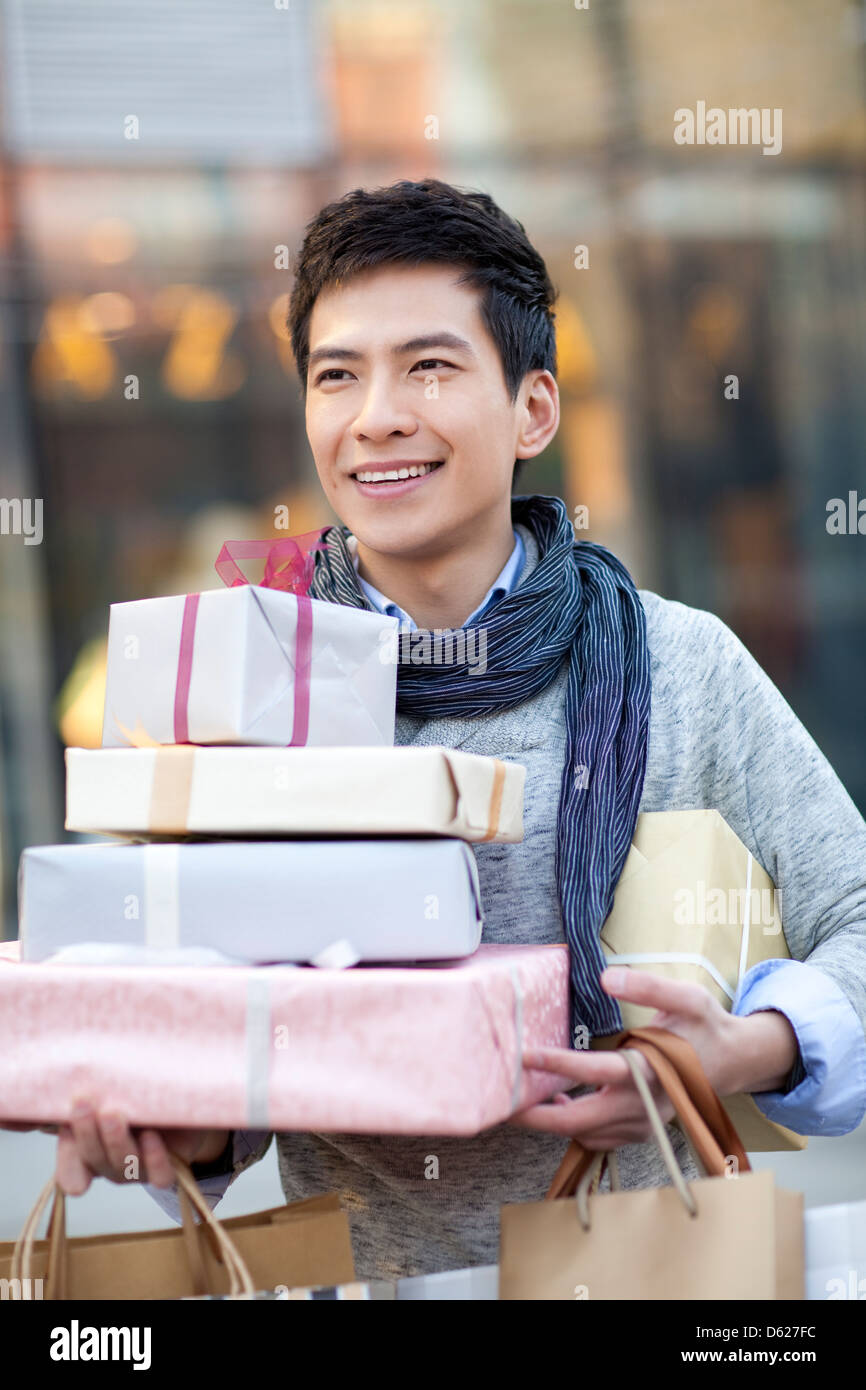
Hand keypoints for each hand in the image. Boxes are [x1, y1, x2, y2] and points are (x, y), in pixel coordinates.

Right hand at [52, 1100, 229, 1195]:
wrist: (184, 1102)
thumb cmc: (138, 1094)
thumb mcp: (112, 1089)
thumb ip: (92, 1087)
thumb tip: (69, 1076)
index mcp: (92, 1150)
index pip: (70, 1168)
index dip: (66, 1155)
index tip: (64, 1125)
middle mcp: (112, 1164)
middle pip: (94, 1158)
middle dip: (86, 1132)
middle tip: (83, 1103)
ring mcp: (139, 1170)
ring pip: (123, 1165)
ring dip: (115, 1141)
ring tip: (113, 1114)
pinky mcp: (170, 1167)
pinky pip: (160, 1175)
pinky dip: (154, 1158)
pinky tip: (150, 1136)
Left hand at [509, 965, 798, 1148]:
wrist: (732, 1062)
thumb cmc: (705, 1026)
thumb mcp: (687, 997)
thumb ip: (649, 987)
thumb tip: (607, 977)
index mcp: (651, 1070)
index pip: (598, 1072)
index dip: (559, 1066)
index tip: (527, 1054)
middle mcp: (644, 1105)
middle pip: (581, 1122)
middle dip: (538, 1116)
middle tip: (501, 1102)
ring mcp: (642, 1124)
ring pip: (586, 1135)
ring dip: (552, 1122)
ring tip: (521, 1099)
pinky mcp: (640, 1131)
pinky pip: (599, 1138)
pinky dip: (574, 1126)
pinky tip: (558, 1102)